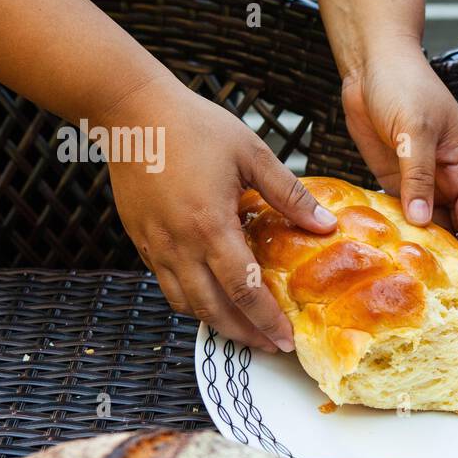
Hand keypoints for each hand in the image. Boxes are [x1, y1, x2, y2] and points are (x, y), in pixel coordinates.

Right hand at [105, 77, 337, 352]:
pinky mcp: (141, 240)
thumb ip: (289, 195)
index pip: (245, 289)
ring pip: (186, 303)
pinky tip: (212, 298)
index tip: (286, 338)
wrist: (132, 110)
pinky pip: (167, 284)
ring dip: (216, 323)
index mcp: (211, 226)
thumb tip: (325, 226)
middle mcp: (180, 244)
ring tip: (244, 331)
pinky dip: (191, 300)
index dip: (267, 320)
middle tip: (269, 347)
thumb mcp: (252, 154)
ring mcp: (156, 245)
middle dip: (244, 334)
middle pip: (214, 309)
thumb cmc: (194, 126)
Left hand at [340, 44, 457, 267]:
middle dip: (453, 258)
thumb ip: (419, 175)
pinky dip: (396, 233)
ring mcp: (418, 180)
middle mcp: (444, 177)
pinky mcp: (392, 180)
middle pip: (454, 226)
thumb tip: (424, 220)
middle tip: (448, 293)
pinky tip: (390, 255)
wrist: (371, 63)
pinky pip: (398, 214)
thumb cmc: (404, 84)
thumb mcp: (415, 130)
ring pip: (426, 225)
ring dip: (422, 249)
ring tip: (418, 282)